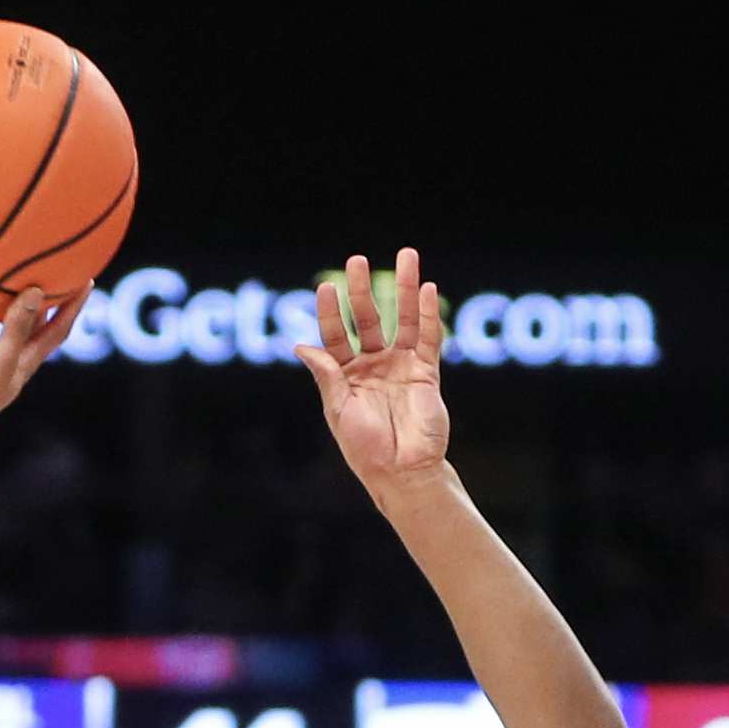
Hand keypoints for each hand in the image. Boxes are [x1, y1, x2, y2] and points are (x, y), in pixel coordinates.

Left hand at [300, 248, 449, 486]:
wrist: (403, 471)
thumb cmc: (366, 449)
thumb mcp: (339, 411)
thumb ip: (326, 376)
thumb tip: (299, 346)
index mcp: (346, 376)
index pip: (336, 335)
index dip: (330, 312)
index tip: (325, 287)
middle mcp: (373, 366)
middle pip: (368, 318)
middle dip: (362, 290)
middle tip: (357, 261)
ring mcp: (401, 366)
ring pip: (403, 319)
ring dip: (405, 288)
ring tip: (407, 256)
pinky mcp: (426, 372)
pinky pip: (429, 337)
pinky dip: (429, 314)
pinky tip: (427, 289)